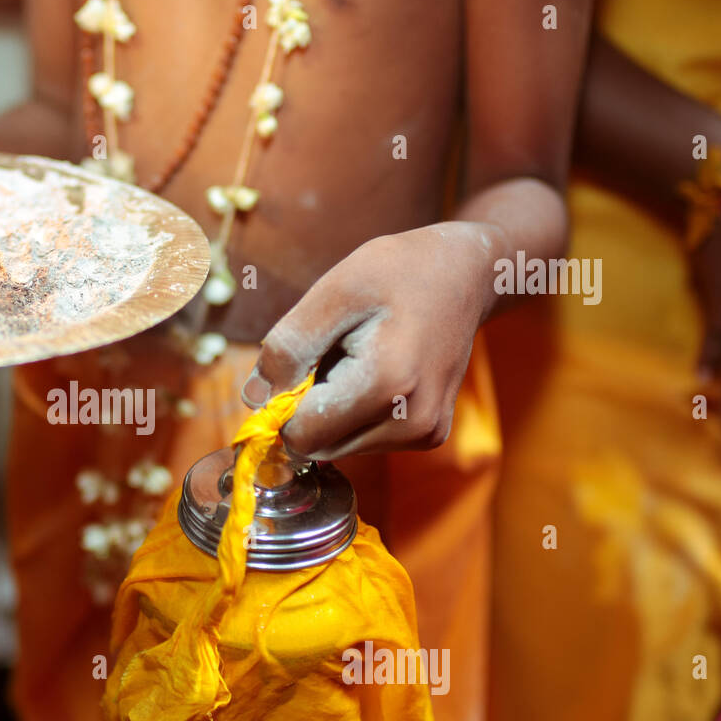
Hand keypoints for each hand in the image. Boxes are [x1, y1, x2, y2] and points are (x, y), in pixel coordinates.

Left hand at [243, 222, 500, 459]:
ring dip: (332, 411)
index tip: (296, 366)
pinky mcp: (430, 436)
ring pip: (339, 447)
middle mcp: (412, 422)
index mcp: (387, 385)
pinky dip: (355, 414)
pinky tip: (376, 372)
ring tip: (359, 360)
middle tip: (332, 356)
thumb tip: (254, 399)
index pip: (303, 435)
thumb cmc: (397, 272)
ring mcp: (425, 433)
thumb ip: (288, 348)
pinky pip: (364, 441)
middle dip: (309, 408)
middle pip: (319, 446)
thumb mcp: (333, 292)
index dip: (283, 406)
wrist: (466, 274)